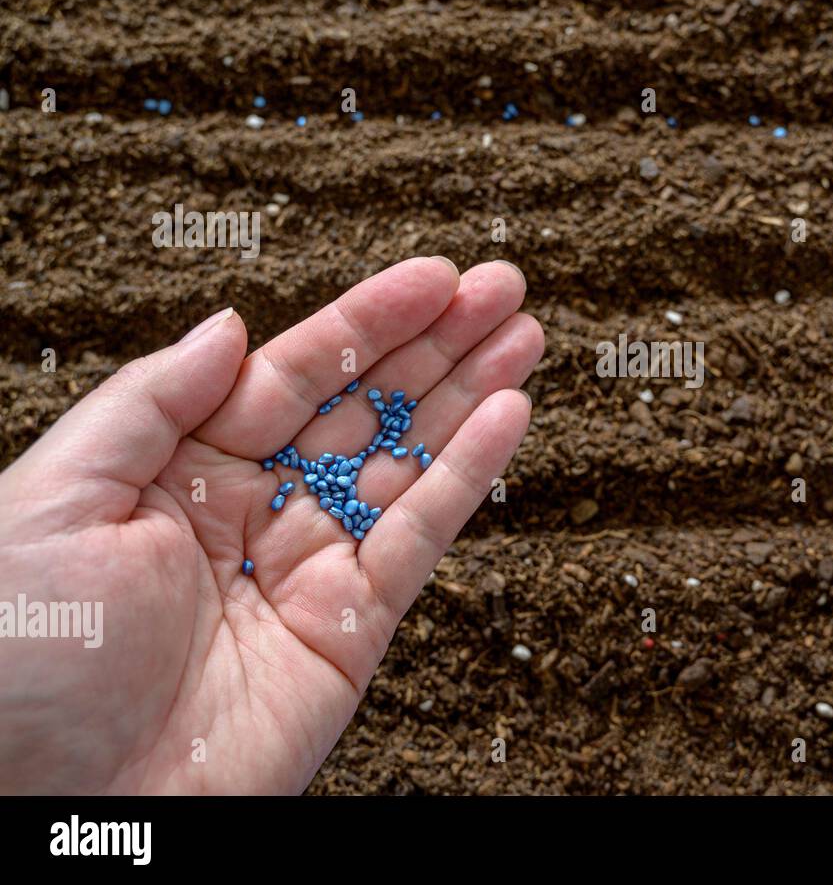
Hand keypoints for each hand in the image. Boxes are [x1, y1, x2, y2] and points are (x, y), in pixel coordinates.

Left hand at [0, 258, 542, 792]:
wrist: (49, 811)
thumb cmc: (17, 663)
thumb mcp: (52, 500)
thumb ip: (150, 402)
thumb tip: (230, 327)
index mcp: (176, 472)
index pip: (291, 374)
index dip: (367, 321)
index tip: (432, 276)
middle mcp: (250, 513)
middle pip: (363, 409)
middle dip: (436, 345)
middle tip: (501, 289)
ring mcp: (306, 571)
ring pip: (407, 465)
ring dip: (470, 397)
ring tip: (526, 337)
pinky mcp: (350, 632)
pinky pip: (420, 541)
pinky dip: (469, 478)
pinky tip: (507, 418)